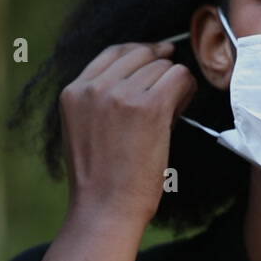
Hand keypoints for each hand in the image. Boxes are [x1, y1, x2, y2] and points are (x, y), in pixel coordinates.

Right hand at [59, 40, 196, 226]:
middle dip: (160, 70)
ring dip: (174, 85)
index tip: (160, 56)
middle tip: (170, 93)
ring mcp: (121, 95)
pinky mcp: (149, 106)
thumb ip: (102, 98)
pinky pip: (180, 77)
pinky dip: (186, 90)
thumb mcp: (85, 128)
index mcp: (74, 91)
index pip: (114, 52)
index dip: (142, 52)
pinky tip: (179, 111)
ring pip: (163, 66)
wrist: (105, 208)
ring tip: (170, 113)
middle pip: (142, 54)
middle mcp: (95, 88)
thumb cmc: (101, 179)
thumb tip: (145, 72)